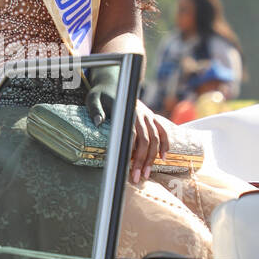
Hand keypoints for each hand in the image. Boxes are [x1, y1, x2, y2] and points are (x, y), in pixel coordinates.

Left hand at [86, 67, 169, 184]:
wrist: (113, 80)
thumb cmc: (101, 92)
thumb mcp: (93, 98)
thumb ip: (96, 110)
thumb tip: (99, 123)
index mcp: (128, 110)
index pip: (133, 135)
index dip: (133, 152)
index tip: (129, 168)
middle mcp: (141, 113)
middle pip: (146, 140)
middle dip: (143, 161)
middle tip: (137, 178)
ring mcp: (147, 115)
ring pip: (155, 139)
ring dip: (152, 158)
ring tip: (146, 174)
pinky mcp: (150, 116)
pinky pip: (162, 131)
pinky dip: (165, 144)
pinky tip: (163, 158)